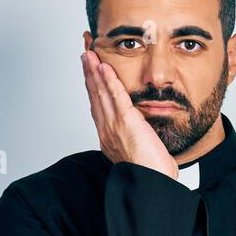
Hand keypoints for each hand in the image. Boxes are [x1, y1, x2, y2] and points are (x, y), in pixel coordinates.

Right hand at [81, 49, 178, 179]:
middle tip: (84, 52)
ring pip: (100, 92)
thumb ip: (134, 135)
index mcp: (108, 136)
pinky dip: (108, 80)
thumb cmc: (149, 172)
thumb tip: (138, 128)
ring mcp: (113, 125)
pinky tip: (103, 66)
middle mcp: (106, 129)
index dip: (91, 85)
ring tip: (88, 52)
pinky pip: (115, 96)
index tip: (89, 69)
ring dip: (93, 70)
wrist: (151, 183)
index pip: (97, 104)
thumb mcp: (137, 150)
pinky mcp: (126, 121)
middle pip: (93, 95)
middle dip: (88, 71)